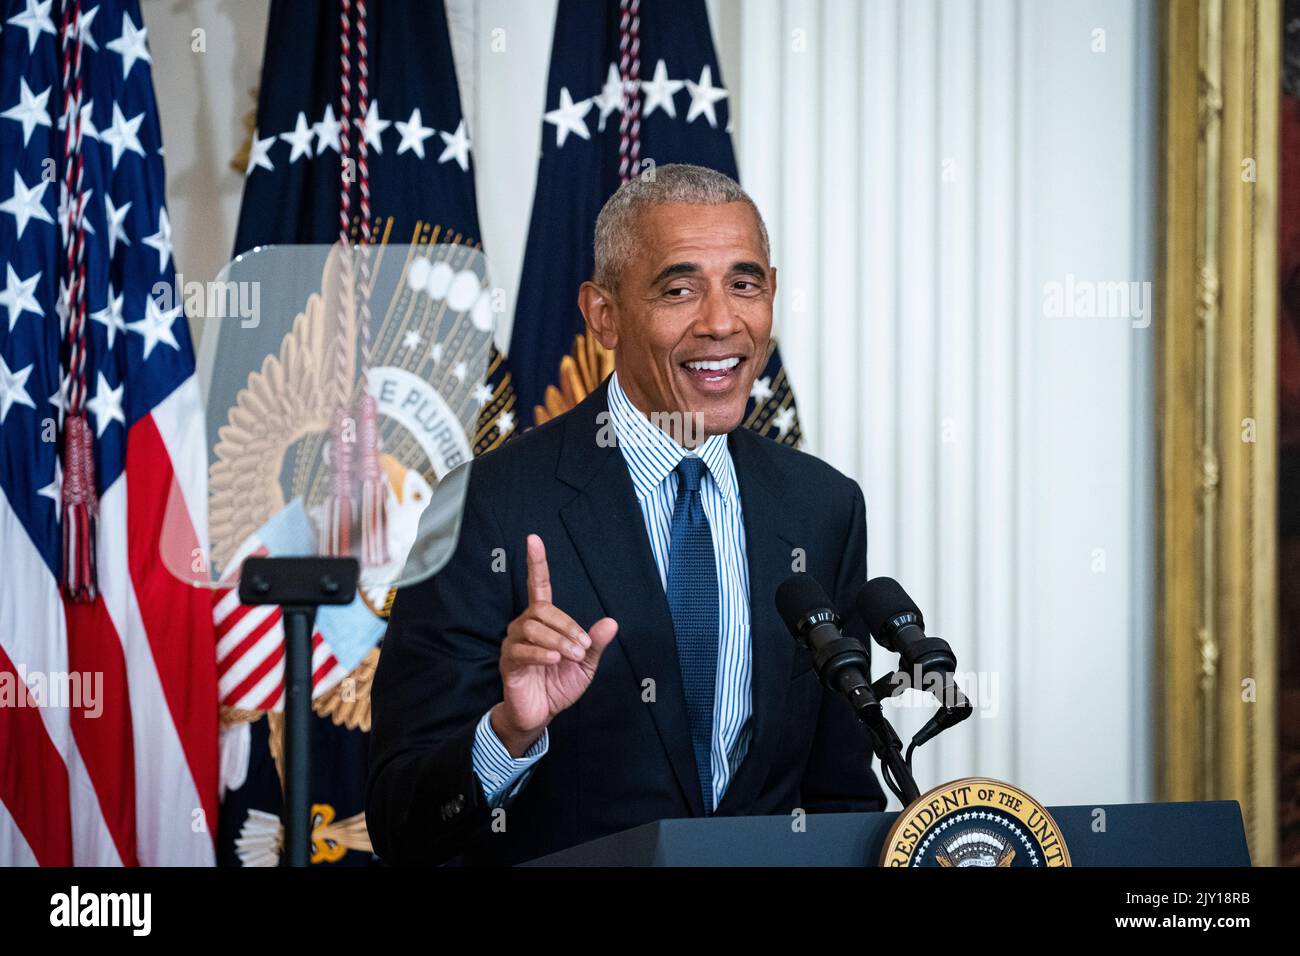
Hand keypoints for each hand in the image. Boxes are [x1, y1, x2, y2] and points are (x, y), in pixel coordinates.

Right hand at [492, 534, 617, 756]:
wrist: (541, 713)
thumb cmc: (559, 684)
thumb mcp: (585, 663)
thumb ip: (594, 642)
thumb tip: (612, 622)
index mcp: (544, 622)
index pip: (538, 585)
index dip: (536, 562)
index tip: (534, 539)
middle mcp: (526, 626)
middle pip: (543, 610)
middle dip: (567, 626)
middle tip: (581, 646)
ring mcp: (514, 643)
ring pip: (534, 627)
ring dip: (558, 640)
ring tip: (571, 656)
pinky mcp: (508, 662)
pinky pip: (523, 650)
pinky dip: (542, 653)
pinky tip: (555, 660)